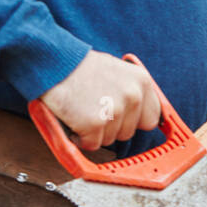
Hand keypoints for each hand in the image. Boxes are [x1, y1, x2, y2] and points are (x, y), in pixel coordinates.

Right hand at [40, 50, 161, 150]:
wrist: (55, 62)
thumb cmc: (81, 66)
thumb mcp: (117, 70)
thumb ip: (131, 90)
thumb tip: (138, 111)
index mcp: (141, 82)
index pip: (151, 118)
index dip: (134, 122)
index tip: (123, 122)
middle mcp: (133, 96)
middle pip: (128, 132)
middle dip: (111, 127)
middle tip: (94, 111)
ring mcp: (115, 111)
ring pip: (109, 140)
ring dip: (95, 132)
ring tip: (83, 110)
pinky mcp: (95, 124)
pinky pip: (92, 144)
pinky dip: (81, 138)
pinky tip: (74, 119)